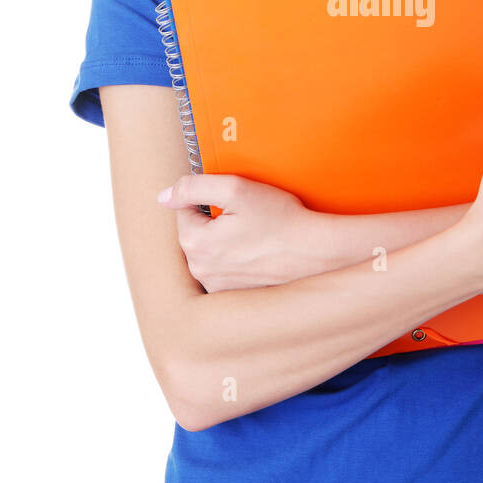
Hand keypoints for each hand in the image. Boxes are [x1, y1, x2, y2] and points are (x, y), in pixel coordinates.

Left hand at [156, 174, 316, 291]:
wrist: (317, 254)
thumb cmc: (281, 220)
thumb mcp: (237, 188)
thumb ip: (195, 187)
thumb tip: (165, 196)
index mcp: (194, 243)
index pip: (184, 210)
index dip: (209, 199)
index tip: (236, 202)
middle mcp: (201, 271)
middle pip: (196, 233)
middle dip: (215, 222)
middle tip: (248, 217)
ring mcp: (217, 286)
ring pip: (210, 252)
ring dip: (225, 242)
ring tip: (255, 236)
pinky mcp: (235, 295)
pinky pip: (225, 270)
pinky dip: (237, 261)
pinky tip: (259, 254)